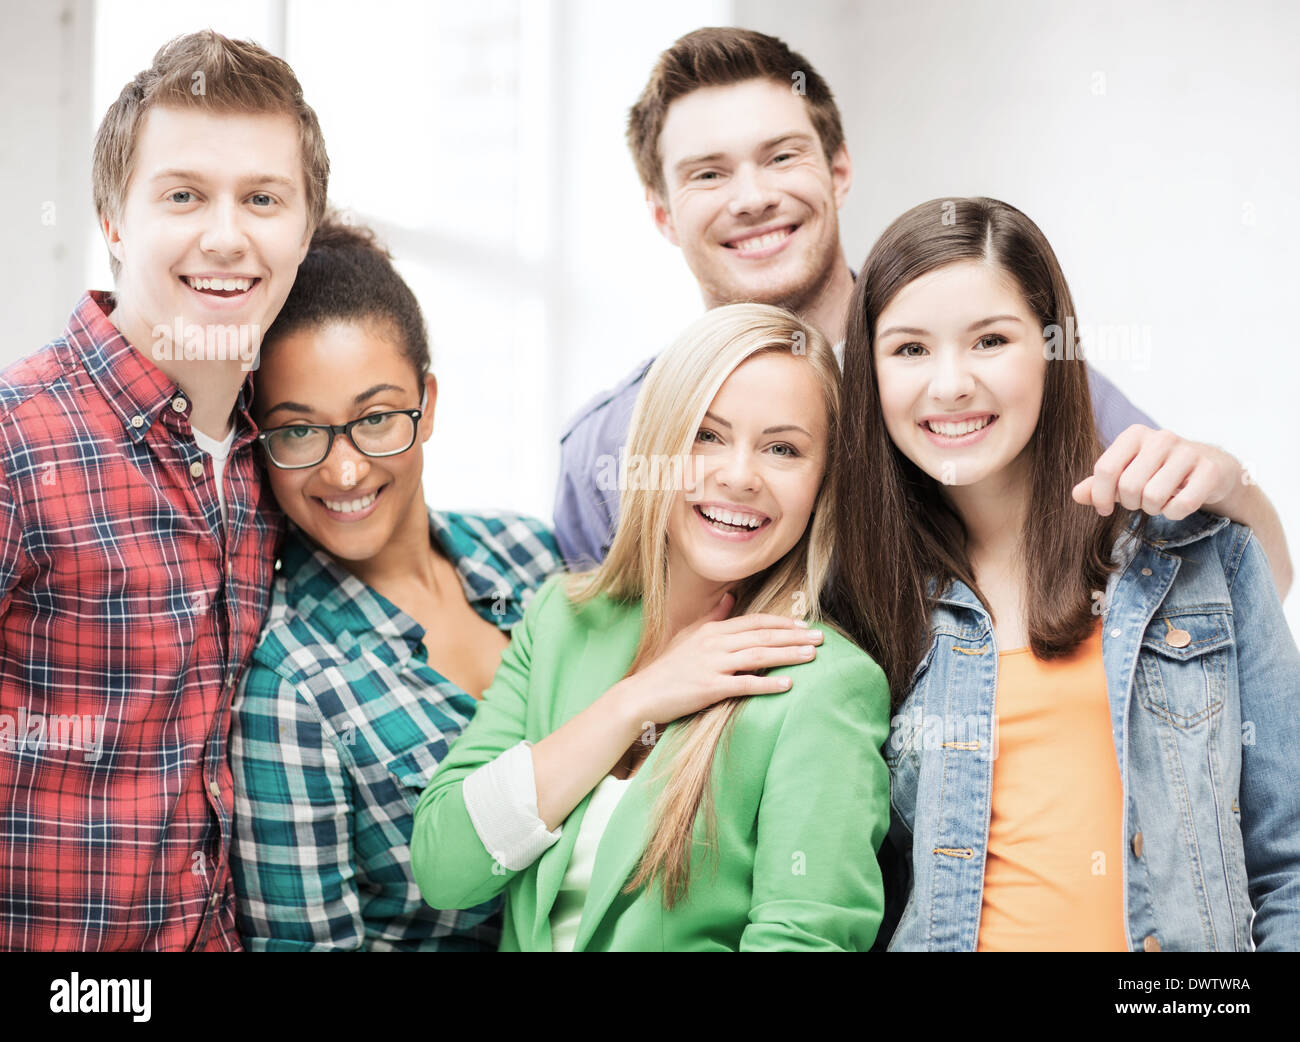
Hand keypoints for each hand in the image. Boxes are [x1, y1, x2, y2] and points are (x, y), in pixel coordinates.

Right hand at [619, 592, 822, 726]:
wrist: (642, 694)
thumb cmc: (668, 667)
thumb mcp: (689, 635)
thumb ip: (713, 617)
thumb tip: (730, 597)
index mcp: (712, 630)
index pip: (755, 622)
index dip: (782, 623)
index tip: (804, 625)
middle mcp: (714, 643)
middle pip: (762, 636)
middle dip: (794, 636)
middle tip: (821, 638)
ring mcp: (712, 665)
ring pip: (759, 656)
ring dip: (788, 655)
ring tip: (812, 656)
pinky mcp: (710, 688)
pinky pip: (745, 684)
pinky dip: (768, 684)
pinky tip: (788, 684)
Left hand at [1072, 424, 1242, 520]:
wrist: (1210, 467)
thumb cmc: (1158, 471)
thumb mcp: (1126, 473)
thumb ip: (1098, 484)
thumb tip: (1076, 495)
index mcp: (1134, 435)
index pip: (1105, 469)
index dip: (1100, 496)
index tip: (1104, 509)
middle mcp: (1161, 438)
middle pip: (1128, 486)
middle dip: (1131, 504)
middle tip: (1140, 502)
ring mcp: (1188, 452)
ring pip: (1153, 497)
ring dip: (1153, 509)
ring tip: (1159, 501)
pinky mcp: (1209, 471)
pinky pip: (1181, 505)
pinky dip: (1174, 513)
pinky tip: (1178, 504)